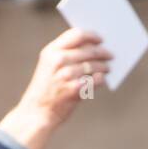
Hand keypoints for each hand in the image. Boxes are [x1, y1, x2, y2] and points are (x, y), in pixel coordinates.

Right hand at [0, 29, 111, 148]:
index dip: (92, 36)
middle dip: (102, 52)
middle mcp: (58, 60)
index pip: (76, 35)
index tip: (100, 39)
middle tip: (110, 55)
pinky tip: (102, 80)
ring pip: (94, 65)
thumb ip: (65, 55)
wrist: (37, 113)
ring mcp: (66, 74)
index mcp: (51, 51)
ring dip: (104, 66)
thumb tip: (91, 48)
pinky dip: (101, 79)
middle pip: (88, 50)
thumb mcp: (48, 66)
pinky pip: (95, 80)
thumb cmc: (45, 89)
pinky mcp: (74, 89)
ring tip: (108, 68)